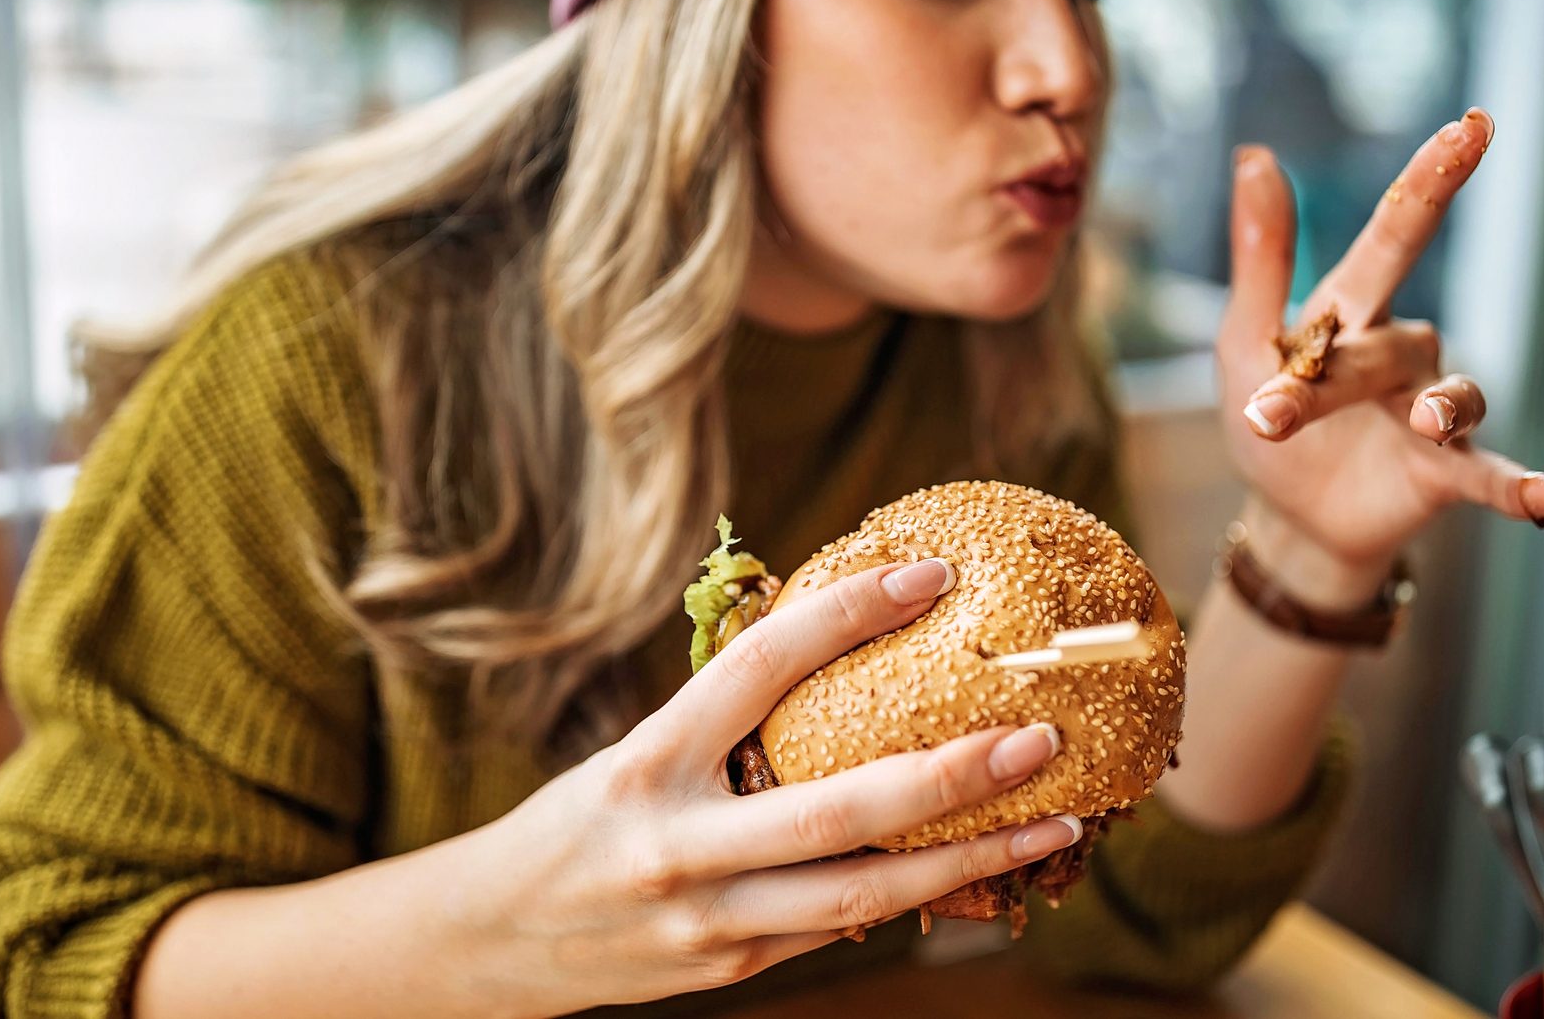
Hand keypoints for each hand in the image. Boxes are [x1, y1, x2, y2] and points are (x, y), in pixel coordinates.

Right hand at [442, 558, 1077, 1013]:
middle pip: (841, 811)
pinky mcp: (733, 968)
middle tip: (1039, 734)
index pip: (760, 666)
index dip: (849, 613)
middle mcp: (679, 844)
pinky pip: (842, 931)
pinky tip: (986, 870)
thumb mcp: (633, 753)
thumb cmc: (577, 823)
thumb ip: (727, 722)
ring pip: (863, 895)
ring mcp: (710, 920)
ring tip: (1055, 819)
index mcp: (648, 761)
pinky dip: (919, 898)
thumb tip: (848, 649)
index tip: (931, 574)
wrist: (488, 941)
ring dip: (970, 858)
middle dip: (953, 774)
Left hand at [1218, 111, 1543, 579]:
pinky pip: (1490, 475)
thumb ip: (1262, 255)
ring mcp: (1430, 413)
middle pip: (1384, 345)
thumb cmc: (1267, 409)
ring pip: (1448, 399)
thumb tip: (1255, 152)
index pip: (1395, 234)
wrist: (1288, 514)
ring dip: (1440, 408)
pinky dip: (1521, 486)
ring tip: (1425, 420)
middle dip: (1339, 372)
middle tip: (1283, 398)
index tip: (1471, 125)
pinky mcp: (1444, 475)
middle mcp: (1402, 351)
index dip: (1432, 181)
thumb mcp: (1246, 337)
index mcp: (1350, 311)